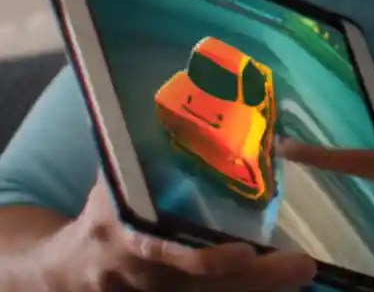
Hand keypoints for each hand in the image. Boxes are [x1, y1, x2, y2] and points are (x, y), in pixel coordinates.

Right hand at [36, 172, 316, 290]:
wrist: (70, 269)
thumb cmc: (103, 215)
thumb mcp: (116, 186)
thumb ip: (142, 157)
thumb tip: (186, 101)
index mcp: (127, 238)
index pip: (165, 253)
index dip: (204, 259)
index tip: (244, 252)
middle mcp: (145, 275)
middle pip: (206, 285)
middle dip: (256, 277)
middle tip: (302, 263)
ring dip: (261, 286)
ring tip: (302, 269)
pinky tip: (284, 284)